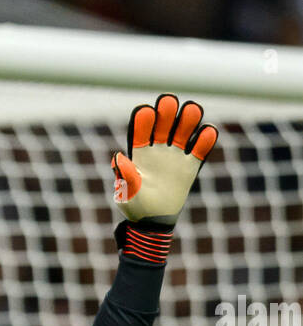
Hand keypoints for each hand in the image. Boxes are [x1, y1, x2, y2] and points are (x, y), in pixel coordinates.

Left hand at [111, 93, 217, 229]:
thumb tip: (117, 157)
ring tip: (192, 110)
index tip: (146, 111)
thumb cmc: (136, 208)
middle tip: (170, 102)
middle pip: (164, 124)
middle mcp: (158, 150)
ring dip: (188, 119)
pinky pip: (200, 150)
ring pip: (184, 131)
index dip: (144, 121)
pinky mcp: (190, 166)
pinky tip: (208, 131)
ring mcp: (175, 156)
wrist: (153, 223)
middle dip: (167, 112)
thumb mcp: (127, 194)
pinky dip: (205, 140)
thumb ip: (125, 176)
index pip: (142, 131)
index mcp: (140, 154)